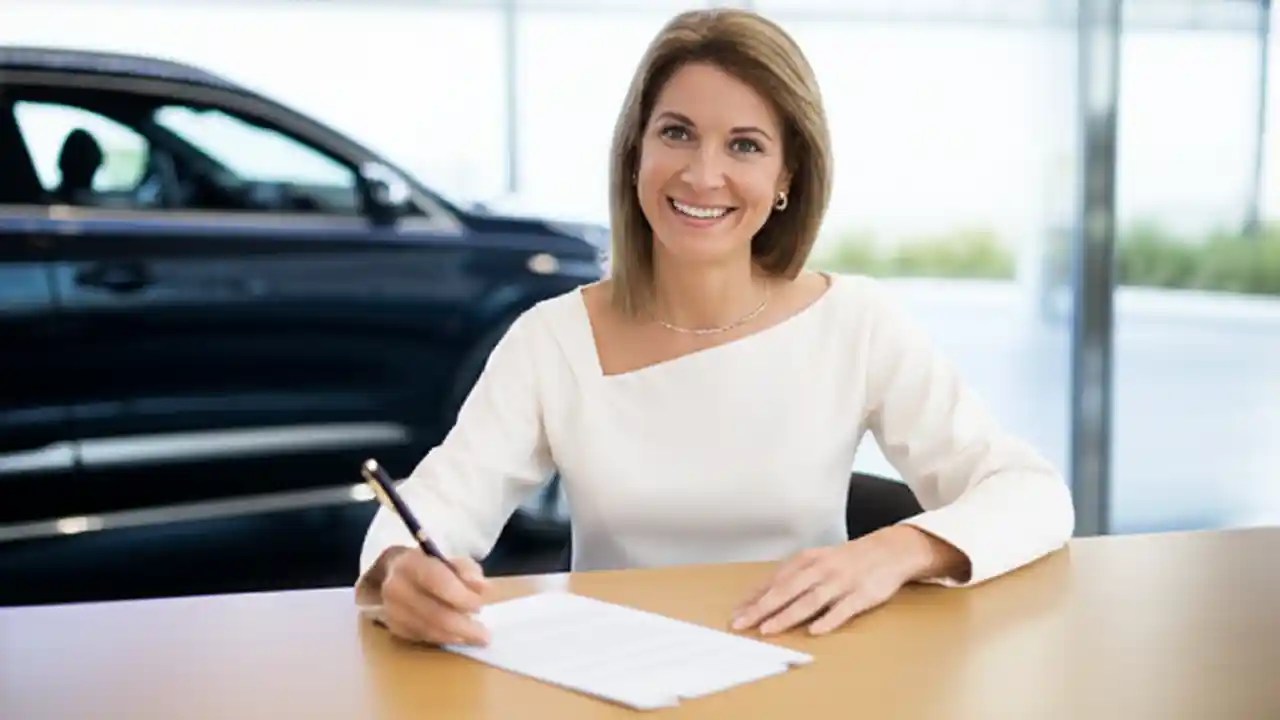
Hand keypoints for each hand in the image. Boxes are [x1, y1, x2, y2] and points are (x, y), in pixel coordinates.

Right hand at [378, 548, 491, 645]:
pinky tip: (457, 637)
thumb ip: (468, 570)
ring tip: (474, 636)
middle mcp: (396, 587)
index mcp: (411, 563)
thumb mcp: (451, 558)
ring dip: (455, 636)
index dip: (462, 597)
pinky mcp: (393, 627)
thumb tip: (482, 588)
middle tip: (484, 635)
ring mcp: (391, 610)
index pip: (438, 582)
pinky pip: (422, 637)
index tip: (480, 606)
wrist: (395, 572)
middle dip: (464, 627)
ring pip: (429, 630)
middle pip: (435, 614)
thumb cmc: (431, 565)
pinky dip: (443, 639)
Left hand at [730, 527, 947, 636]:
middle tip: (742, 623)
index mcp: (808, 560)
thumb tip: (761, 596)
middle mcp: (822, 569)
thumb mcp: (817, 560)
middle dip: (762, 608)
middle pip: (787, 590)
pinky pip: (844, 609)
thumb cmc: (847, 559)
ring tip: (769, 629)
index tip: (736, 613)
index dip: (754, 598)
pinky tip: (815, 631)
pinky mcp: (862, 595)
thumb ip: (792, 576)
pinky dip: (829, 620)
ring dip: (788, 615)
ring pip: (810, 600)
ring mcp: (842, 582)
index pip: (775, 581)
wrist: (890, 550)